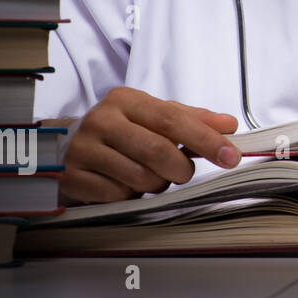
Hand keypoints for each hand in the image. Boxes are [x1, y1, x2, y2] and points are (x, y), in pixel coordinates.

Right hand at [43, 87, 240, 205]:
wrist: (66, 147)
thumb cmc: (122, 131)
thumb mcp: (155, 117)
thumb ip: (193, 120)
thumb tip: (229, 125)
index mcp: (126, 100)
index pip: (173, 119)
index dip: (206, 139)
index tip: (231, 156)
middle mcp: (101, 120)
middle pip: (158, 152)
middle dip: (181, 169)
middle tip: (183, 172)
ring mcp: (83, 150)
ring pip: (140, 178)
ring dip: (156, 184)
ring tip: (150, 176)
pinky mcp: (72, 178)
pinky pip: (118, 196)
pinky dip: (131, 196)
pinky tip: (125, 184)